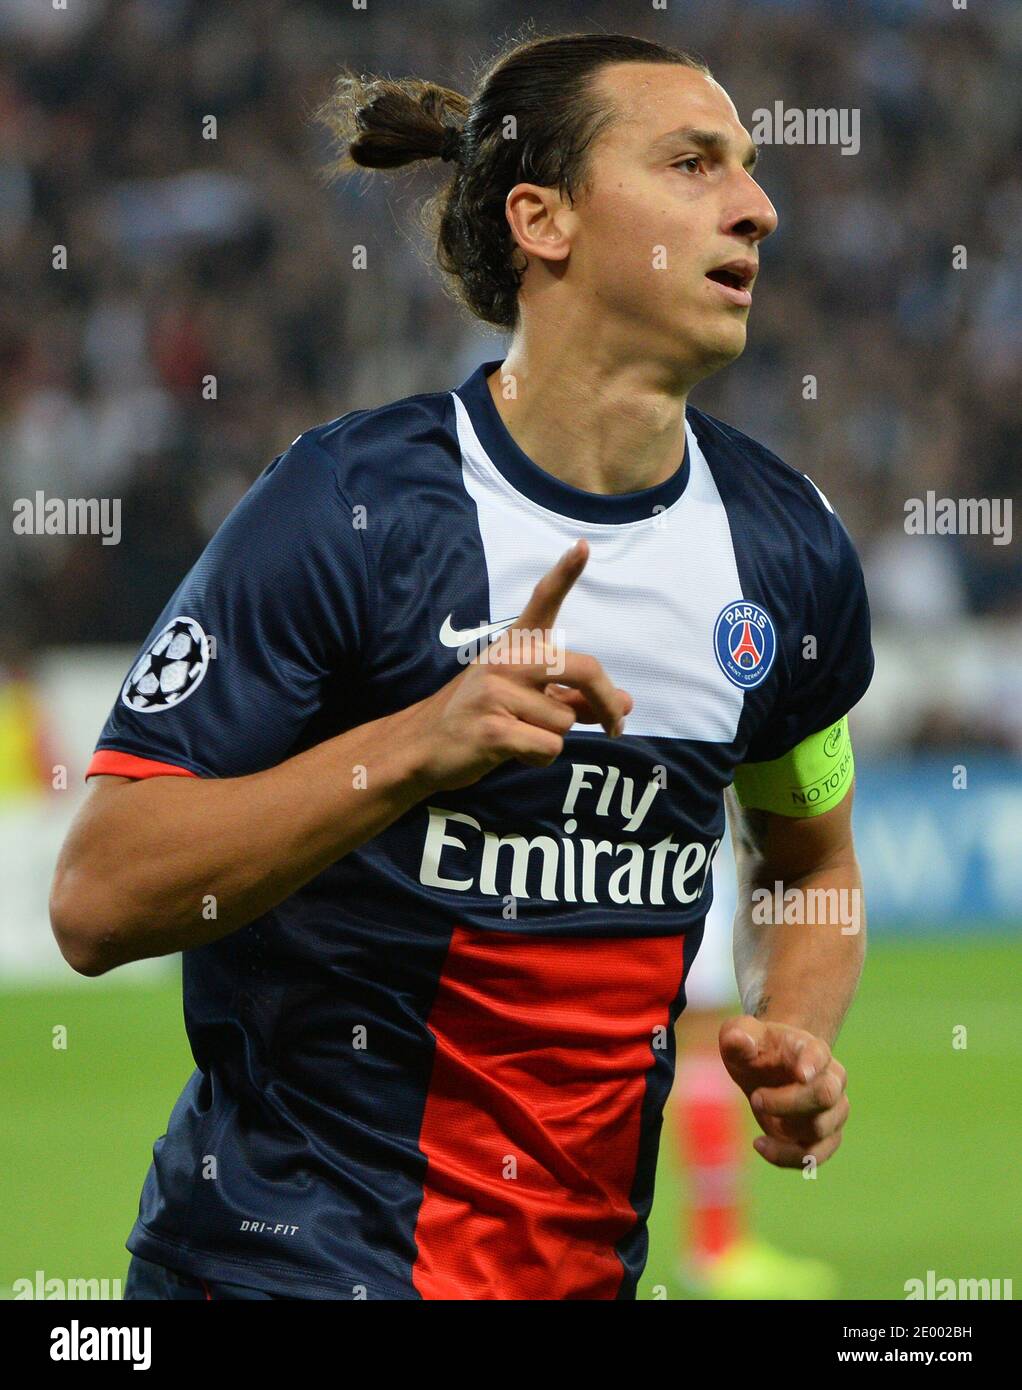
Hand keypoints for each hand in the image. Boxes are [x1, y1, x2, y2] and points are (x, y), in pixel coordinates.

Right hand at [410, 539, 632, 791]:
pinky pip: (548, 747)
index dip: (565, 574)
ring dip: (553, 738)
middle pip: (584, 670)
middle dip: (607, 703)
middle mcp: (507, 660)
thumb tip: (626, 704)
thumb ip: (574, 699)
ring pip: (566, 720)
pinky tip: (512, 753)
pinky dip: (539, 759)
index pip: (543, 601)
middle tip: (616, 726)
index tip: (583, 547)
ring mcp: (496, 692)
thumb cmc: (482, 719)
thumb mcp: (528, 702)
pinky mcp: (493, 729)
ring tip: (519, 736)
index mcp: (514, 645)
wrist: (422, 747)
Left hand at [718, 1014, 848, 1168]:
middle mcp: (831, 1078)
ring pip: (822, 1129)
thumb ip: (737, 1035)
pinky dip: (787, 1157)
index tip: (801, 1074)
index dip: (813, 1064)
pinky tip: (760, 1144)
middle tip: (755, 1099)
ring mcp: (833, 1109)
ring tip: (758, 1114)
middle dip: (788, 1102)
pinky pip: (816, 1155)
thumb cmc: (755, 1049)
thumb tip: (739, 1040)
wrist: (766, 1069)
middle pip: (826, 1095)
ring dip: (786, 1129)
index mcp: (811, 1048)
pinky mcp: (826, 1137)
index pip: (820, 1054)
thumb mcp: (738, 1035)